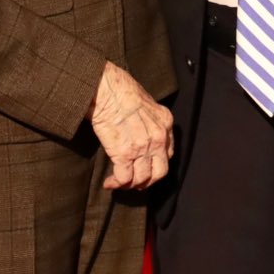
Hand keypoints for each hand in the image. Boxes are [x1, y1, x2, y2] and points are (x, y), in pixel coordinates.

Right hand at [89, 62, 173, 190]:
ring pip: (141, 180)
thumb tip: (142, 134)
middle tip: (134, 183)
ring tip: (118, 182)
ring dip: (129, 185)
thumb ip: (150, 122)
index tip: (145, 168)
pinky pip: (124, 179)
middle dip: (146, 181)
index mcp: (165, 124)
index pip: (167, 154)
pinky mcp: (124, 154)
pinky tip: (109, 183)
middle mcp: (158, 138)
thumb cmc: (121, 90)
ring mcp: (142, 148)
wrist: (107, 88)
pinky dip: (116, 184)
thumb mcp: (147, 103)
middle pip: (159, 173)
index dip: (155, 166)